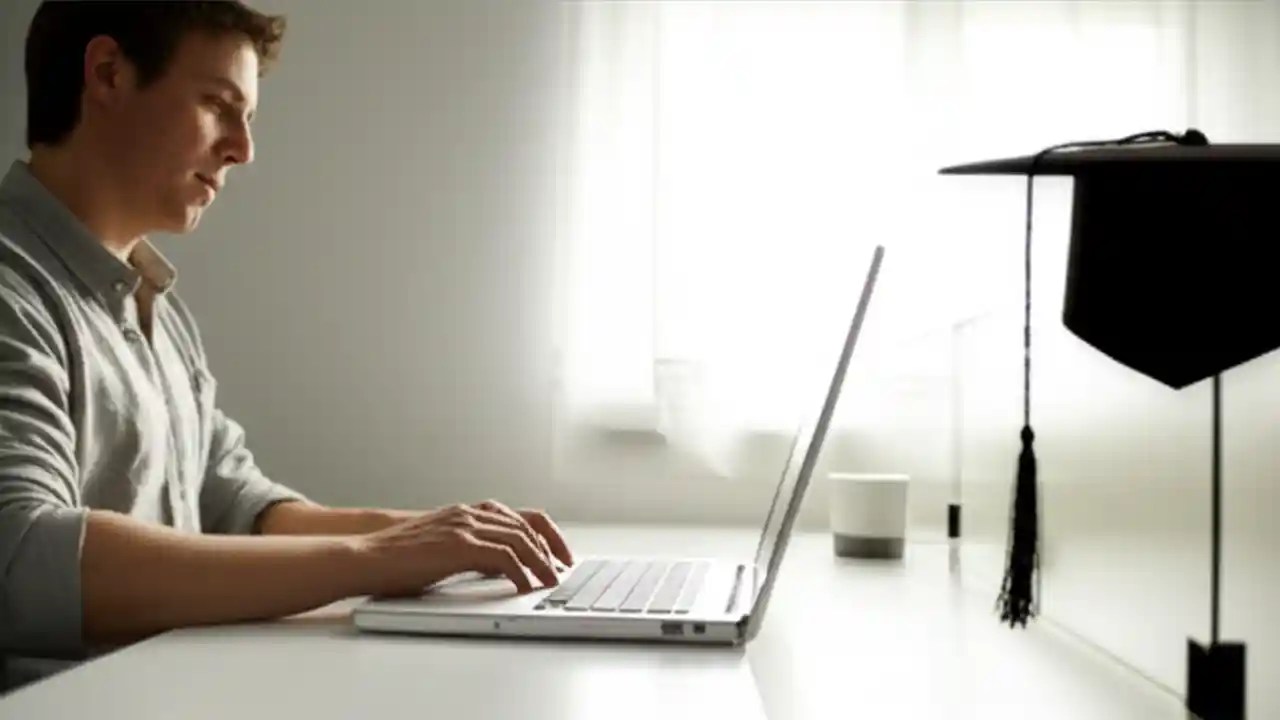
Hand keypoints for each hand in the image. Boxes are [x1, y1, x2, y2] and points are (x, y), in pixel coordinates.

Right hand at [351, 501, 573, 596]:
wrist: (365, 556)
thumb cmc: (397, 559)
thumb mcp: (440, 548)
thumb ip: (469, 549)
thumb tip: (498, 567)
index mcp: (466, 511)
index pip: (519, 516)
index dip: (545, 534)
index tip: (559, 553)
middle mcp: (468, 513)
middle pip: (525, 526)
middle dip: (549, 550)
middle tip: (560, 571)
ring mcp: (464, 526)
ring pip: (519, 539)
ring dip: (540, 562)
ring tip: (549, 582)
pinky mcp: (458, 545)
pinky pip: (503, 557)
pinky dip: (520, 572)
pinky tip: (525, 586)